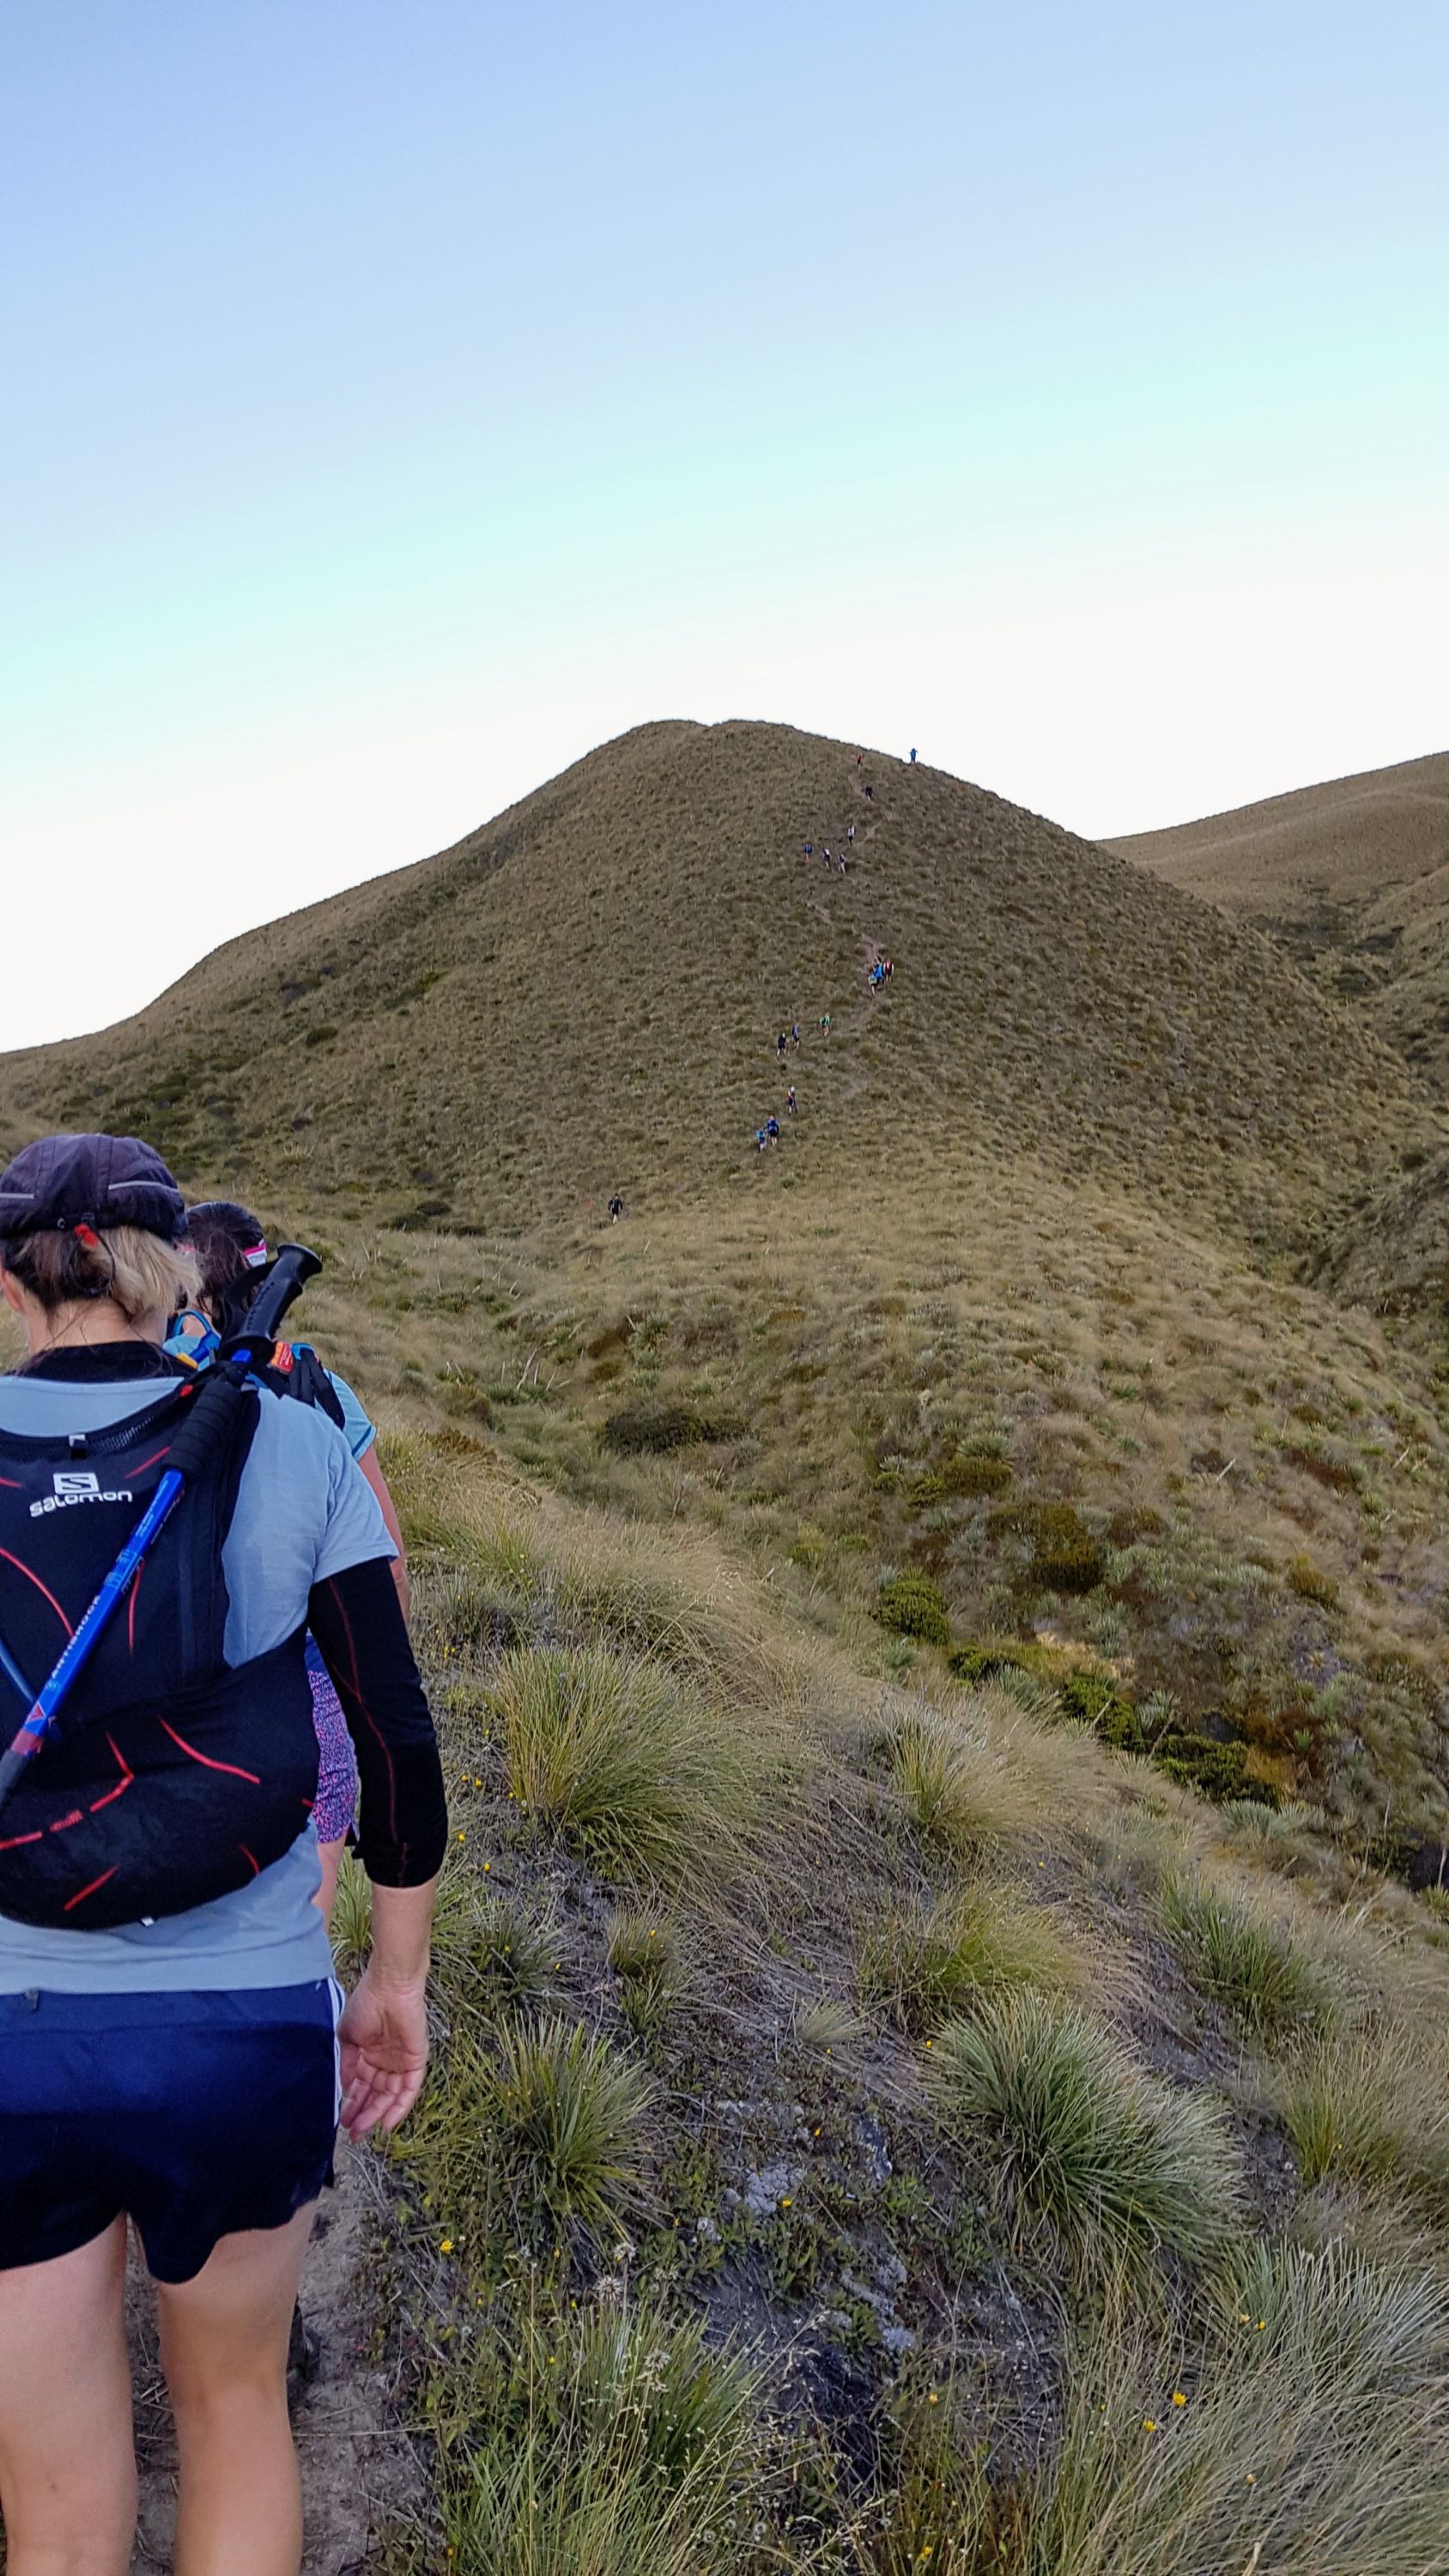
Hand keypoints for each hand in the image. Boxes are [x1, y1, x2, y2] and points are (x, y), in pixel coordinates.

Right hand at [338, 1965, 428, 2138]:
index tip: (342, 2121)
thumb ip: (346, 2064)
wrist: (389, 1986)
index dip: (352, 2104)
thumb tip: (344, 2088)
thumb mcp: (347, 2036)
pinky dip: (400, 2107)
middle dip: (363, 2115)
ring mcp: (401, 2061)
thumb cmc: (366, 2003)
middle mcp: (385, 2061)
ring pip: (390, 2096)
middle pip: (375, 2095)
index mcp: (369, 2054)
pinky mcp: (417, 2060)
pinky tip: (387, 2122)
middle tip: (353, 2134)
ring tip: (363, 2130)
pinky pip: (410, 2089)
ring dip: (377, 2114)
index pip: (361, 2086)